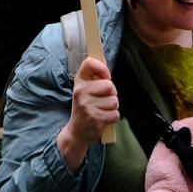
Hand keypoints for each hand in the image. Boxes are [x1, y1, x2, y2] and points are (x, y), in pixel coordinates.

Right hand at [57, 56, 119, 170]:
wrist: (77, 132)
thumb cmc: (86, 108)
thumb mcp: (86, 90)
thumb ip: (96, 77)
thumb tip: (104, 59)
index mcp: (79, 82)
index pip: (89, 63)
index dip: (102, 67)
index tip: (106, 75)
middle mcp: (80, 92)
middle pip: (110, 85)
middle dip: (112, 94)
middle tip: (102, 101)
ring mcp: (86, 105)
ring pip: (114, 101)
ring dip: (112, 108)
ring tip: (101, 110)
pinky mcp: (94, 118)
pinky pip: (115, 114)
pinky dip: (112, 118)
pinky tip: (102, 119)